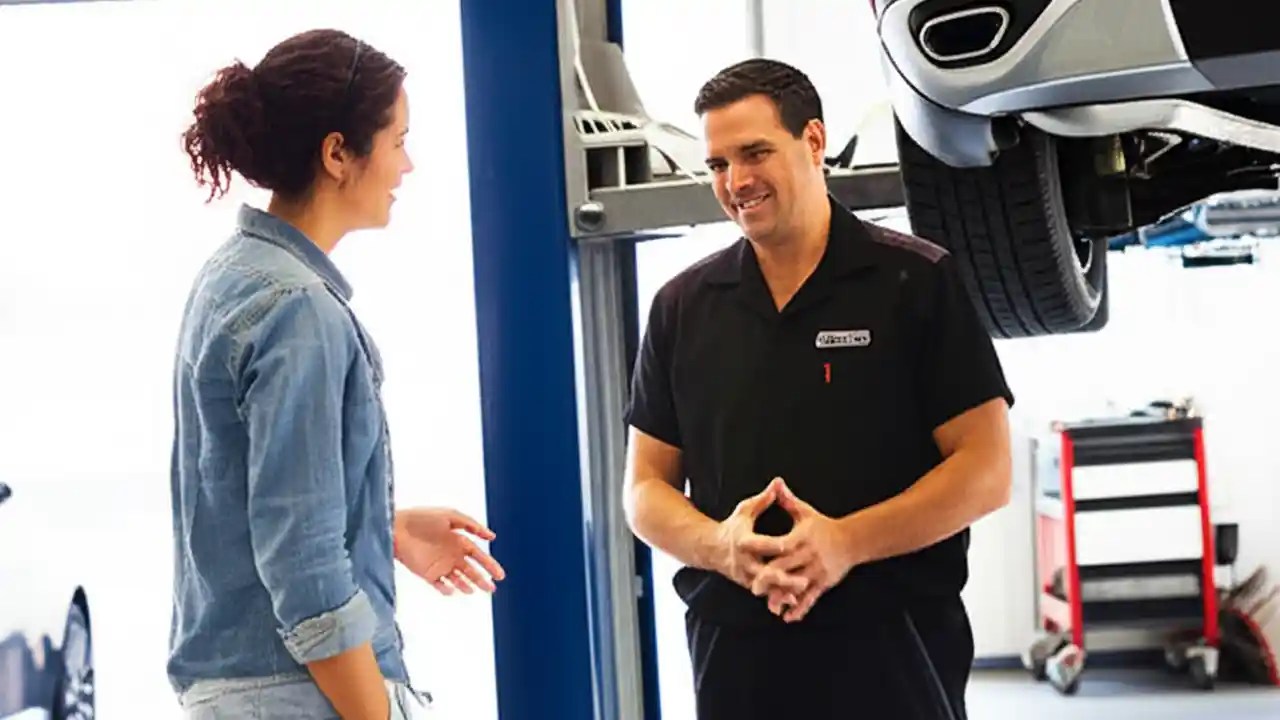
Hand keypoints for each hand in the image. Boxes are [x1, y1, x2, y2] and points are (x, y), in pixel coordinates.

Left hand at [394, 507, 505, 595]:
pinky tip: (452, 590)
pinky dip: (447, 590)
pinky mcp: (428, 574)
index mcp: (459, 541)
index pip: (478, 556)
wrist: (396, 528)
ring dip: (467, 586)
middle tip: (492, 588)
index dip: (490, 565)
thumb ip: (471, 525)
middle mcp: (452, 555)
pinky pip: (440, 585)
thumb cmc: (422, 518)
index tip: (499, 575)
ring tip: (474, 590)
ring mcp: (440, 565)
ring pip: (458, 580)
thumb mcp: (451, 516)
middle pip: (471, 570)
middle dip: (482, 579)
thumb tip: (492, 537)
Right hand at [712, 478, 807, 602]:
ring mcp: (745, 575)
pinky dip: (777, 597)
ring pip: (766, 587)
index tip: (790, 546)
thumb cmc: (733, 526)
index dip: (775, 546)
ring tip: (800, 596)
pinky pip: (764, 593)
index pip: (761, 544)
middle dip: (784, 579)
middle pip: (765, 572)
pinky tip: (793, 601)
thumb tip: (778, 482)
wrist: (711, 548)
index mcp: (744, 541)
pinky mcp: (748, 584)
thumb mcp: (745, 511)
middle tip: (803, 581)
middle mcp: (744, 561)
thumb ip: (763, 499)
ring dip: (782, 592)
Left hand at [741, 480, 857, 622]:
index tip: (755, 557)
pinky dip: (801, 608)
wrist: (852, 540)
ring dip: (785, 597)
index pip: (784, 545)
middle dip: (771, 578)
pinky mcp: (824, 582)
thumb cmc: (823, 526)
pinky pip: (811, 597)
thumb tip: (776, 484)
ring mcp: (818, 570)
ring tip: (770, 607)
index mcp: (802, 538)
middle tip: (754, 587)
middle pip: (788, 568)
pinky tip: (789, 617)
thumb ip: (788, 501)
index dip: (771, 552)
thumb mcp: (805, 512)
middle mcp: (810, 555)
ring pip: (799, 586)